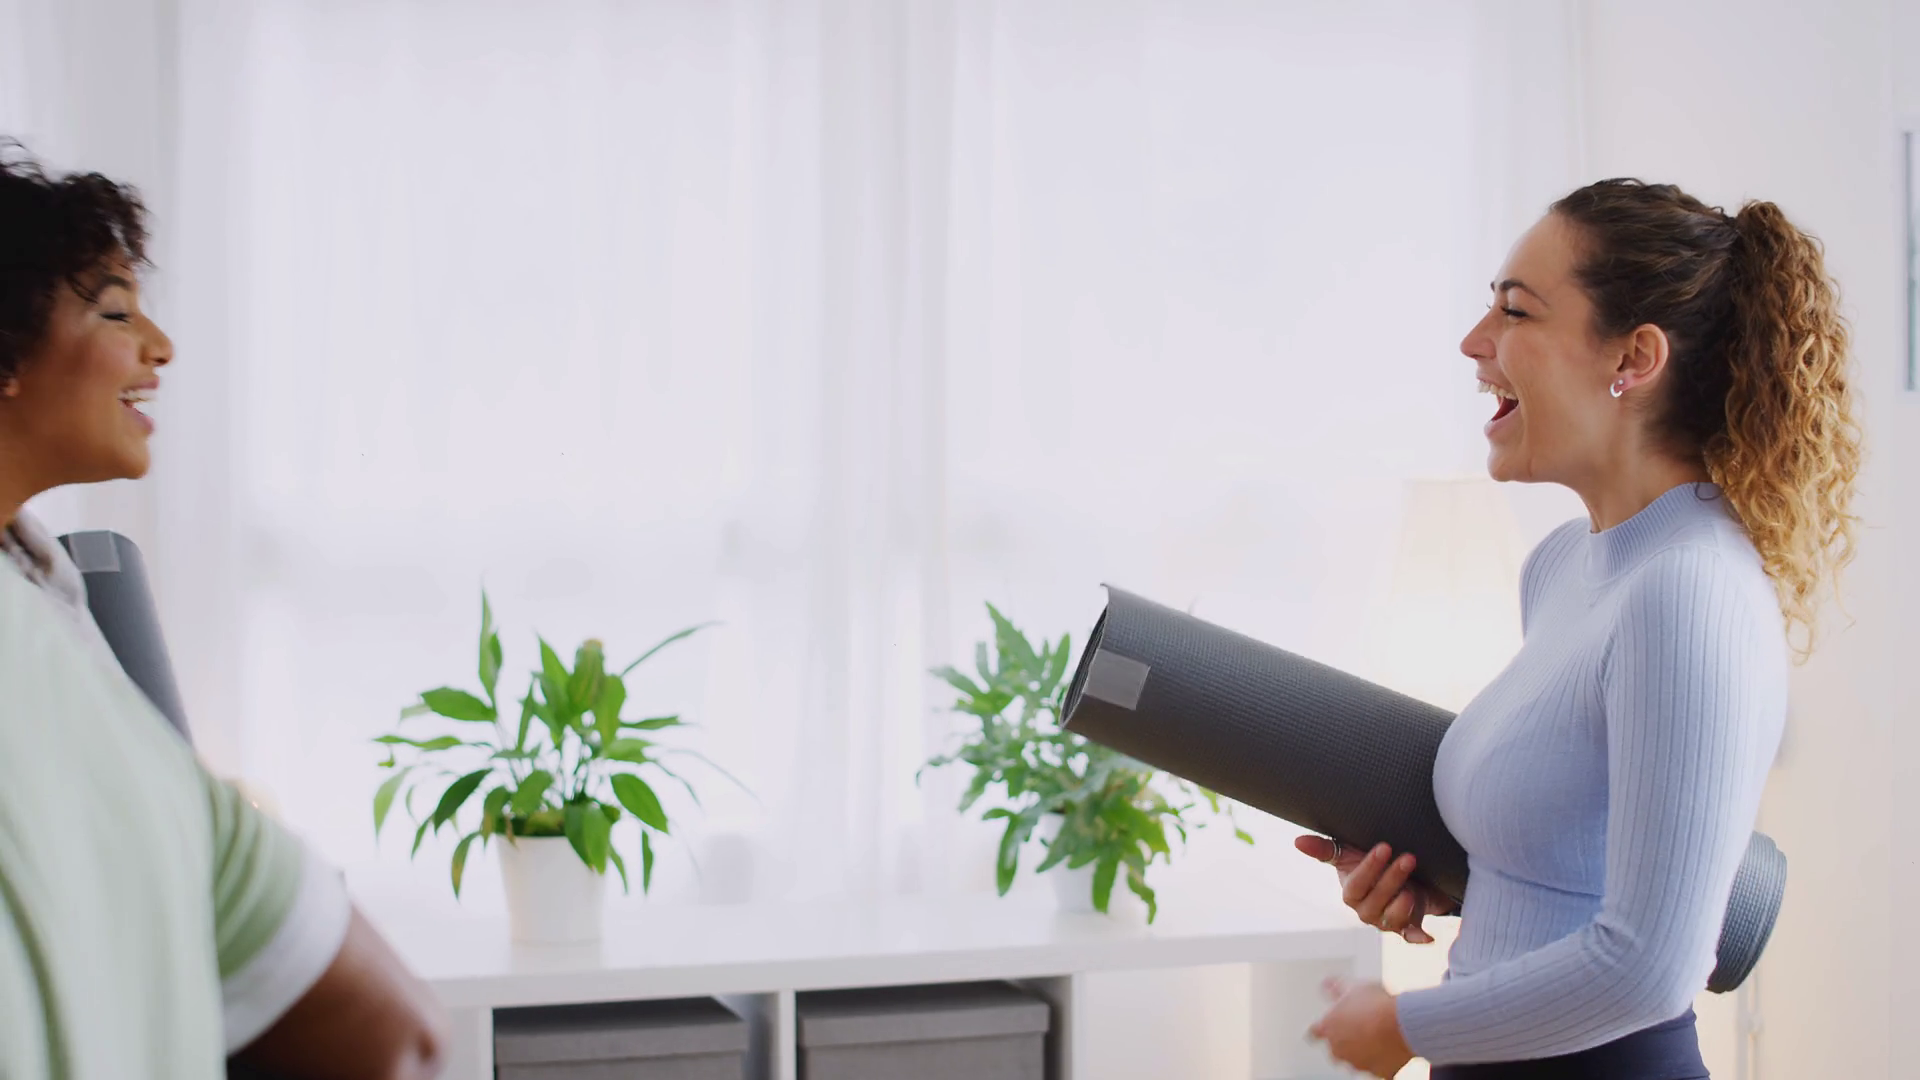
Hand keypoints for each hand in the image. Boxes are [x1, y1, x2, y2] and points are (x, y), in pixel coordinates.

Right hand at [1295, 835, 1452, 943]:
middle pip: (1375, 900)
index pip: (1356, 884)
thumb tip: (1297, 842)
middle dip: (1392, 878)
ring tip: (1412, 888)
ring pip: (1391, 918)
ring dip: (1402, 904)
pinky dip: (1417, 937)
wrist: (1404, 877)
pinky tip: (1427, 937)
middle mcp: (1366, 910)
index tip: (1384, 847)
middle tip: (1408, 858)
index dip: (1369, 868)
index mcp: (1351, 893)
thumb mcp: (1350, 853)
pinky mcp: (1407, 927)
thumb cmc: (1374, 864)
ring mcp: (1386, 921)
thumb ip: (1325, 850)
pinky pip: (1410, 935)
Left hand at [1308, 977, 1413, 1078]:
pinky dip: (1382, 1062)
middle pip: (1335, 1049)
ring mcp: (1358, 1063)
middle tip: (1359, 1027)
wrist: (1402, 1023)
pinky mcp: (1379, 1073)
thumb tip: (1327, 984)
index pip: (1314, 1032)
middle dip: (1344, 1041)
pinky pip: (1378, 1069)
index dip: (1319, 1029)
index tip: (1323, 1027)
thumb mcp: (1353, 987)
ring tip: (1377, 1035)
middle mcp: (1339, 1049)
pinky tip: (1390, 1049)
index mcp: (1329, 1028)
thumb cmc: (1376, 1005)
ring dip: (1363, 1051)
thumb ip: (1336, 988)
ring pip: (1356, 1060)